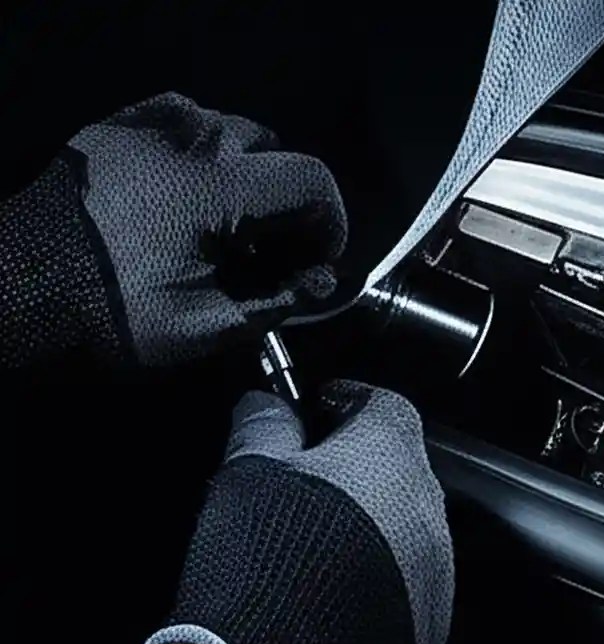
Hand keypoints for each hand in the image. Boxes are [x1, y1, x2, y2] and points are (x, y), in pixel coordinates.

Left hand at [0, 92, 344, 368]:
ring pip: (232, 131)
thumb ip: (277, 299)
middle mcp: (197, 137)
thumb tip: (324, 281)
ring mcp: (156, 122)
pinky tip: (185, 184)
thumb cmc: (117, 306)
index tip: (318, 258)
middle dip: (285, 200)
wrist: (25, 280)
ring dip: (245, 172)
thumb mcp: (205, 323)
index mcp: (222, 186)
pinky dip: (201, 148)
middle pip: (277, 153)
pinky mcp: (123, 122)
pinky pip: (186, 118)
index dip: (330, 221)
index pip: (312, 180)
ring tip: (222, 218)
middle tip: (266, 249)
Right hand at [142, 381, 452, 643]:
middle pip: (398, 465)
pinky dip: (382, 576)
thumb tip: (266, 402)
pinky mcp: (433, 616)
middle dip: (357, 468)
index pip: (384, 403)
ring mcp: (437, 564)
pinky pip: (412, 581)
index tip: (319, 410)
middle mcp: (427, 503)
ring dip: (373, 523)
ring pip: (408, 525)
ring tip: (315, 544)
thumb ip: (263, 422)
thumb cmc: (262, 560)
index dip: (347, 401)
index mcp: (388, 452)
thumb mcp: (247, 470)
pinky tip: (334, 588)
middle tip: (308, 482)